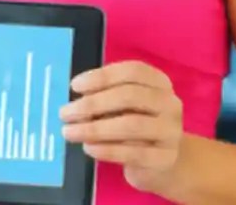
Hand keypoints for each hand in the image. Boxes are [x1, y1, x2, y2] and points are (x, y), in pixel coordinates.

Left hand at [59, 60, 184, 192]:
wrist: (164, 162)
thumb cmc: (137, 127)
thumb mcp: (125, 107)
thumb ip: (106, 99)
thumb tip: (76, 103)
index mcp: (159, 83)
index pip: (132, 72)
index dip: (102, 76)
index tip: (75, 86)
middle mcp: (169, 103)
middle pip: (130, 96)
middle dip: (92, 104)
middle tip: (64, 113)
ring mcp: (170, 131)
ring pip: (131, 125)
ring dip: (94, 128)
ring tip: (69, 132)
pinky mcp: (165, 158)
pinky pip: (133, 153)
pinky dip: (106, 149)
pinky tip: (88, 147)